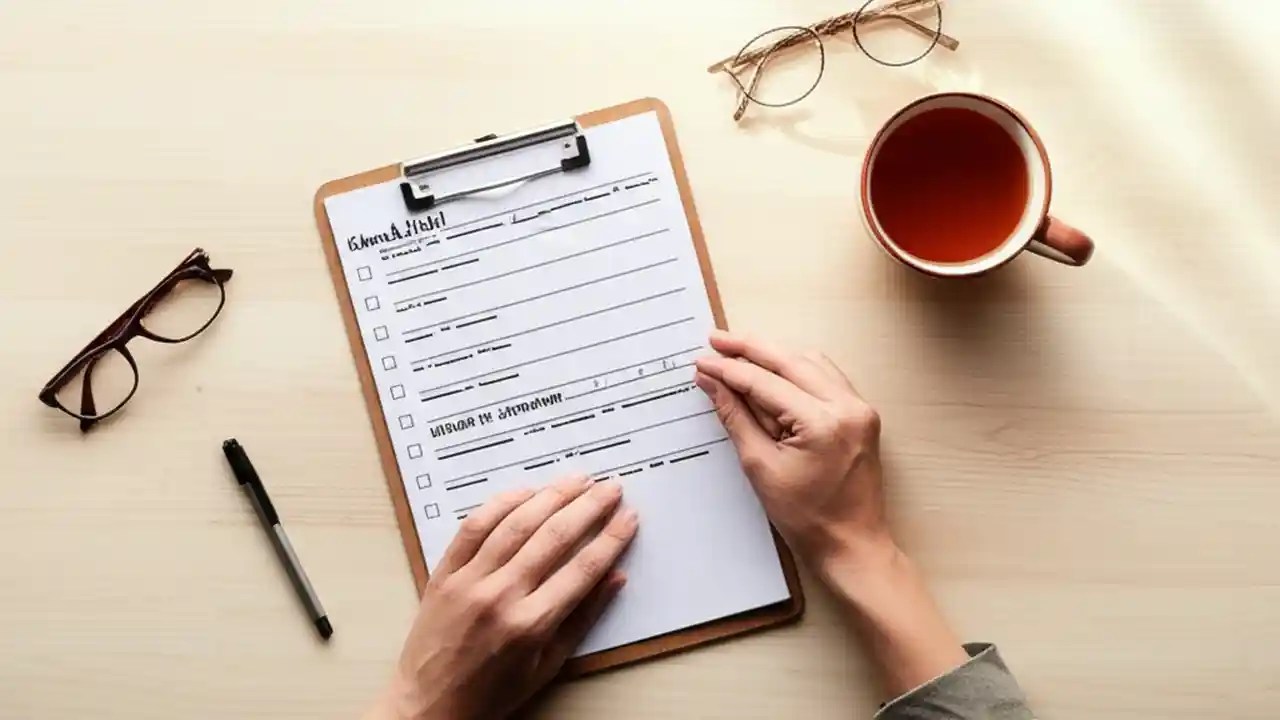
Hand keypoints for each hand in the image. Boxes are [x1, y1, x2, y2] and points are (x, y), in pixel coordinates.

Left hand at [364, 476, 637, 719]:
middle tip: (610, 487)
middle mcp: (501, 596)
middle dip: (589, 507)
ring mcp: (469, 580)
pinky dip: (501, 504)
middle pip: (554, 537)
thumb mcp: (547, 666)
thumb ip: (582, 619)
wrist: (428, 705)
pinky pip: (474, 527)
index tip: (629, 518)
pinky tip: (525, 491)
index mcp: (531, 625)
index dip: (611, 539)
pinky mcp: (445, 573)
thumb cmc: (491, 693)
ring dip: (551, 496)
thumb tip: (615, 578)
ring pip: (516, 523)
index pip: (583, 569)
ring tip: (576, 480)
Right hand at [694, 330, 890, 567]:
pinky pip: (826, 377)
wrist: (853, 545)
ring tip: (738, 350)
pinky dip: (797, 369)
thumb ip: (736, 418)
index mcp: (823, 422)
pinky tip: (772, 370)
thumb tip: (712, 383)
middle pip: (790, 360)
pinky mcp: (861, 414)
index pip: (765, 383)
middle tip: (716, 339)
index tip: (702, 362)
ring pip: (810, 362)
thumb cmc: (809, 519)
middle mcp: (847, 407)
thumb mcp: (761, 467)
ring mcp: (859, 408)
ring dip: (774, 354)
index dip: (729, 370)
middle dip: (750, 348)